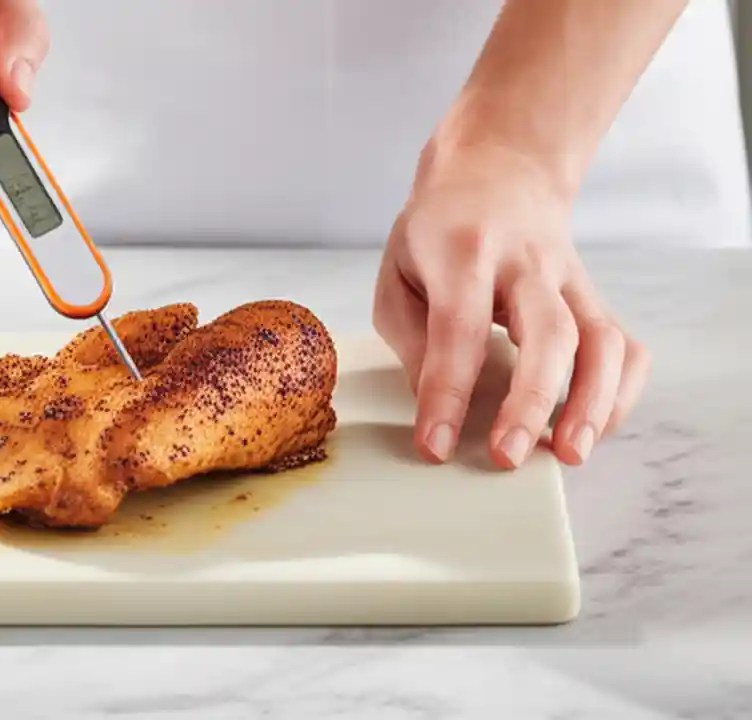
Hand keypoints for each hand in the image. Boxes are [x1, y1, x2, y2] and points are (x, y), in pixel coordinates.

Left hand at [373, 137, 650, 468]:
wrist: (498, 169)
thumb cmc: (436, 230)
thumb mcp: (398, 270)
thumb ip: (411, 335)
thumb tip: (434, 399)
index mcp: (464, 252)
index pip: (459, 330)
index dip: (448, 392)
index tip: (435, 446)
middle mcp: (525, 264)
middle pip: (546, 333)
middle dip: (530, 402)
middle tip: (508, 457)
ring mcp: (569, 278)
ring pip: (601, 339)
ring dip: (592, 403)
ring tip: (570, 455)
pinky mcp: (593, 294)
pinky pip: (625, 344)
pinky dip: (620, 391)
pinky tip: (595, 427)